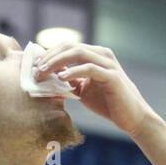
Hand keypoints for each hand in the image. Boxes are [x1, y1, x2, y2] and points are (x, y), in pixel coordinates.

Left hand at [32, 43, 153, 134]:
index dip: (49, 54)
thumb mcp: (83, 90)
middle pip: (70, 46)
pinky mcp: (112, 76)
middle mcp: (102, 55)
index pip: (68, 47)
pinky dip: (73, 72)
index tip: (34, 65)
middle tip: (35, 69)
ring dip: (57, 62)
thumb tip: (48, 79)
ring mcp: (108, 64)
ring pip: (78, 53)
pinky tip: (61, 78)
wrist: (131, 117)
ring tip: (43, 72)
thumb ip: (70, 81)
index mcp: (95, 55)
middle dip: (50, 56)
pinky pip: (89, 68)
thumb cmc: (107, 103)